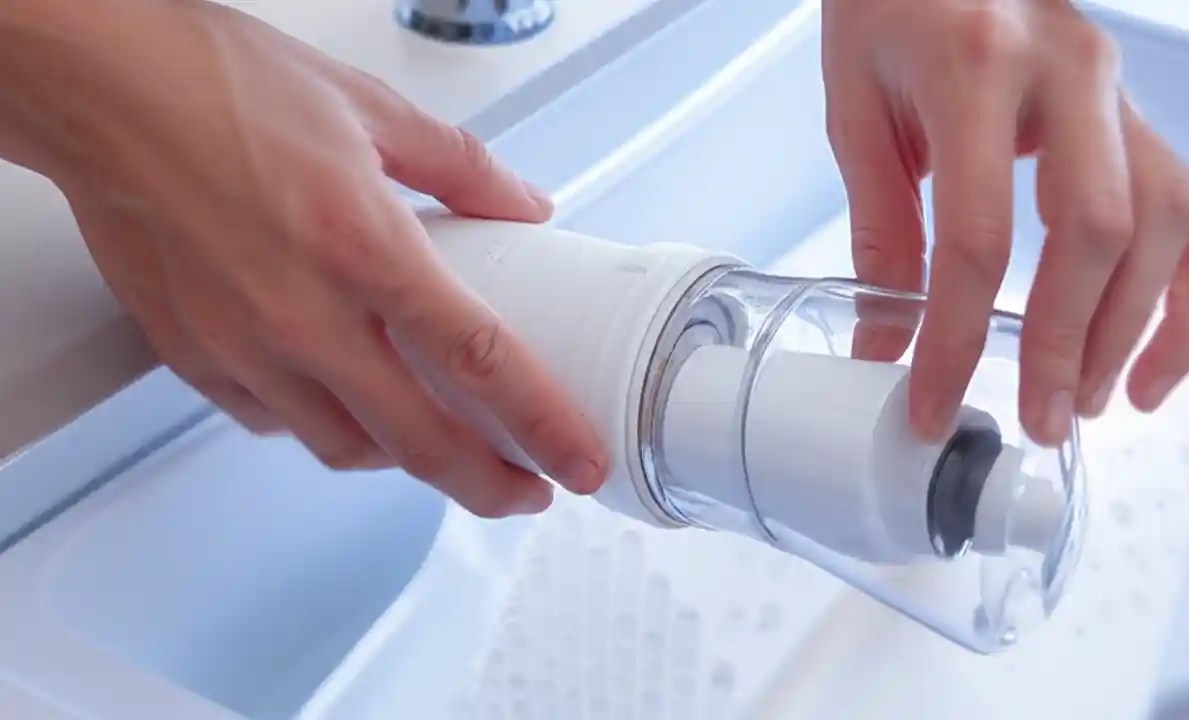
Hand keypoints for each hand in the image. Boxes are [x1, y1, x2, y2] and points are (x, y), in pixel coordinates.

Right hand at [0, 0, 606, 515]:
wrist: (102, 89)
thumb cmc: (217, 84)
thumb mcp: (372, 110)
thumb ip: (464, 170)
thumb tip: (522, 207)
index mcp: (363, 246)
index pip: (482, 362)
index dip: (544, 425)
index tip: (576, 459)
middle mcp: (303, 312)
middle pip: (421, 441)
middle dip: (488, 484)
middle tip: (524, 490)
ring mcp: (243, 346)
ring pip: (345, 449)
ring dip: (407, 462)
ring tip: (443, 447)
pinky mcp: (194, 357)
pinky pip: (276, 424)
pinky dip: (325, 426)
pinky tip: (345, 402)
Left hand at [822, 0, 1188, 445]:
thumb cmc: (889, 8)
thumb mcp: (856, 108)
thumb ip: (878, 227)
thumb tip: (885, 341)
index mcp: (977, 67)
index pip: (976, 234)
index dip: (957, 336)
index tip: (935, 402)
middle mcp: (1070, 74)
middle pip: (1093, 232)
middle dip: (1066, 343)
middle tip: (1035, 417)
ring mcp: (1121, 92)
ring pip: (1167, 225)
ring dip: (1134, 331)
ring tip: (1084, 402)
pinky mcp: (1141, 116)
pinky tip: (1153, 363)